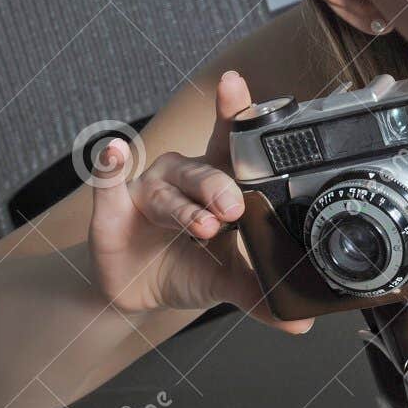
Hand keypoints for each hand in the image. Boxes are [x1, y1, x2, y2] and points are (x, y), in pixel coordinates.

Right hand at [86, 71, 314, 334]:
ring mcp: (147, 190)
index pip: (231, 143)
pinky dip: (109, 166)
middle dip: (220, 188)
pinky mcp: (112, 209)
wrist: (136, 294)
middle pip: (204, 171)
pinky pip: (108, 182)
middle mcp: (183, 178)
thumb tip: (300, 321)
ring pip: (168, 188)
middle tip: (235, 208)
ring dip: (185, 205)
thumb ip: (258, 294)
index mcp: (217, 184)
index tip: (238, 85)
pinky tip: (114, 151)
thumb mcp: (224, 282)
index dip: (237, 113)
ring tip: (203, 224)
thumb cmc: (186, 269)